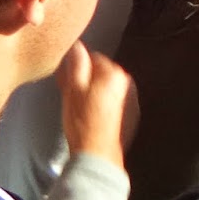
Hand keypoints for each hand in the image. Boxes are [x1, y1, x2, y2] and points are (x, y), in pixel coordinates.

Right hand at [58, 42, 137, 168]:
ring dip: (95, 92)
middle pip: (102, 73)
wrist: (97, 153)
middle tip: (70, 94)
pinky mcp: (131, 114)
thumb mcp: (73, 90)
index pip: (94, 58)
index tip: (67, 78)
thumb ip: (76, 65)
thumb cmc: (82, 121)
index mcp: (114, 73)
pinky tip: (92, 117)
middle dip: (86, 80)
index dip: (78, 67)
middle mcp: (127, 82)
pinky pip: (115, 102)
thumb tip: (76, 46)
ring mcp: (131, 99)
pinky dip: (104, 104)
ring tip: (79, 108)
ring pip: (108, 88)